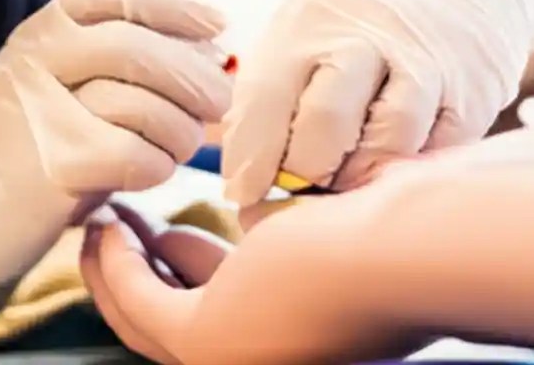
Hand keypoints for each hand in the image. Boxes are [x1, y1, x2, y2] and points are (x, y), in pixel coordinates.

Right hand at [0, 0, 232, 318]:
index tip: (217, 25)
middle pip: (138, 47)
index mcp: (44, 28)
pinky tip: (147, 173)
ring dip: (180, 131)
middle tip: (220, 102)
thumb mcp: (71, 85)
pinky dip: (157, 167)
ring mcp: (37, 108)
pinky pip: (135, 155)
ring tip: (179, 145)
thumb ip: (130, 62)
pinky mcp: (50, 163)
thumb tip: (218, 52)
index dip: (175, 4)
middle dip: (194, 75)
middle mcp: (35, 56)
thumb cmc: (35, 147)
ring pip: (144, 105)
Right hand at [82, 97, 533, 364]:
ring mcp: (244, 360)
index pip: (238, 313)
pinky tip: (102, 228)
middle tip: (121, 233)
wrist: (432, 248)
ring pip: (152, 324)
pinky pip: (139, 308)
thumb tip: (352, 186)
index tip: (171, 239)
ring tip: (101, 227)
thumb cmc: (422, 225)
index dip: (195, 276)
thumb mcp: (367, 215)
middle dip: (150, 277)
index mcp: (312, 334)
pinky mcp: (213, 343)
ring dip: (119, 276)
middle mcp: (276, 357)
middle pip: (186, 324)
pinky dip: (113, 271)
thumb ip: (341, 214)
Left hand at [222, 0, 533, 204]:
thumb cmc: (356, 23)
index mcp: (308, 23)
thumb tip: (245, 189)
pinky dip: (410, 171)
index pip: (267, 99)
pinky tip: (394, 167)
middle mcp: (366, 38)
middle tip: (299, 188)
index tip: (244, 195)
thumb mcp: (303, 33)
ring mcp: (424, 64)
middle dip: (305, 172)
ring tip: (348, 179)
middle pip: (326, 121)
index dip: (251, 160)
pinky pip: (438, 151)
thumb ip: (270, 101)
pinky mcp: (473, 92)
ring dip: (360, 178)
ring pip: (388, 142)